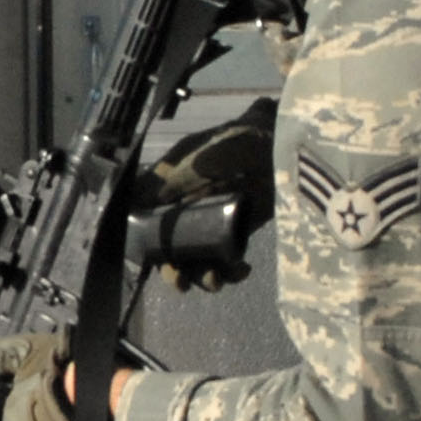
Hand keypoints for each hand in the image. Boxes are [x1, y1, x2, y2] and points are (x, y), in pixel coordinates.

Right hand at [129, 97, 275, 289]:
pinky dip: (232, 272)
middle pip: (170, 251)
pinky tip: (243, 269)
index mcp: (169, 191)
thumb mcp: (207, 152)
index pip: (145, 222)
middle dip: (172, 271)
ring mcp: (211, 225)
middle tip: (180, 280)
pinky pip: (227, 261)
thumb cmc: (237, 140)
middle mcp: (185, 211)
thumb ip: (184, 173)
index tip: (151, 258)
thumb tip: (156, 199)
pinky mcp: (237, 235)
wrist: (277, 144)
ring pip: (198, 261)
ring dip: (202, 277)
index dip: (144, 244)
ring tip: (215, 280)